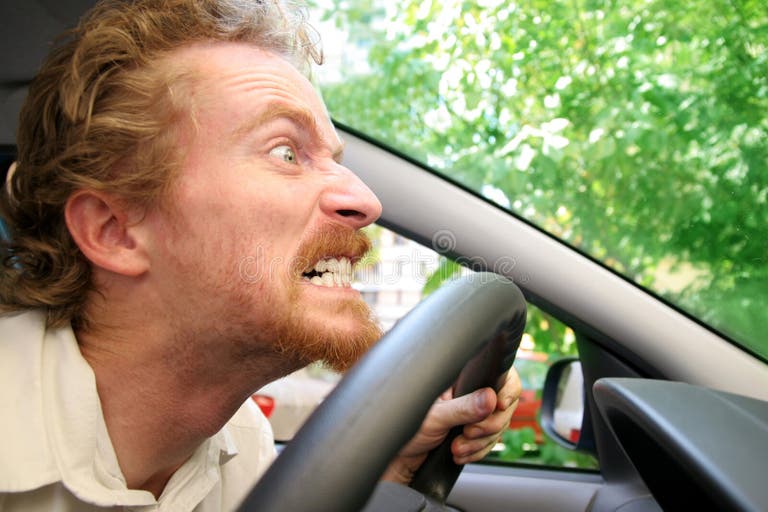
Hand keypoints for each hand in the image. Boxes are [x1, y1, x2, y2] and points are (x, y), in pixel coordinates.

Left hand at [382, 367, 521, 484]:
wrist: (400, 458)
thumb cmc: (405, 428)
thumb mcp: (434, 416)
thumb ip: (462, 408)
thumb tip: (490, 398)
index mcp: (460, 377)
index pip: (498, 374)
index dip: (507, 389)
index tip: (499, 405)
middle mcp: (470, 391)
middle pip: (504, 404)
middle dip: (490, 424)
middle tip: (469, 432)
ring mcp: (474, 411)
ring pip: (499, 425)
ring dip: (481, 442)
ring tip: (457, 447)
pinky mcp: (474, 430)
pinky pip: (491, 441)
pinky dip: (478, 451)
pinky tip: (460, 453)